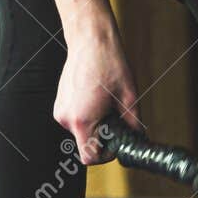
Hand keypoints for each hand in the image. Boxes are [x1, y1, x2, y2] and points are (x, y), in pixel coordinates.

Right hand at [52, 19, 139, 163]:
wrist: (90, 41)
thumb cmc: (109, 65)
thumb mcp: (129, 98)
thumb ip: (133, 125)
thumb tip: (138, 140)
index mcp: (82, 121)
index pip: (90, 157)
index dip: (107, 155)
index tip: (117, 143)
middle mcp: (66, 119)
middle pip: (87, 143)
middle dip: (104, 135)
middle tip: (116, 115)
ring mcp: (60, 110)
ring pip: (82, 131)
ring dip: (97, 123)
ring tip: (106, 101)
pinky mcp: (60, 103)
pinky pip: (76, 119)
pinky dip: (88, 115)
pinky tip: (97, 97)